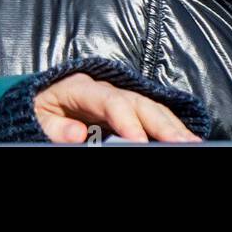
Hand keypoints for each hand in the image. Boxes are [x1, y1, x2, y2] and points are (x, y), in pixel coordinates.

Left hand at [33, 72, 202, 142]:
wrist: (40, 101)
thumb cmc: (40, 110)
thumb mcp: (38, 118)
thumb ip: (54, 128)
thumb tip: (76, 134)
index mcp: (80, 87)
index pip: (109, 100)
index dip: (126, 121)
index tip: (139, 142)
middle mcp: (104, 88)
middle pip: (138, 101)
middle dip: (161, 123)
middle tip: (182, 143)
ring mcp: (117, 96)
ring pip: (150, 106)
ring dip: (172, 125)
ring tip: (192, 143)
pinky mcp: (126, 108)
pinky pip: (151, 114)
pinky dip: (169, 125)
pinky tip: (185, 137)